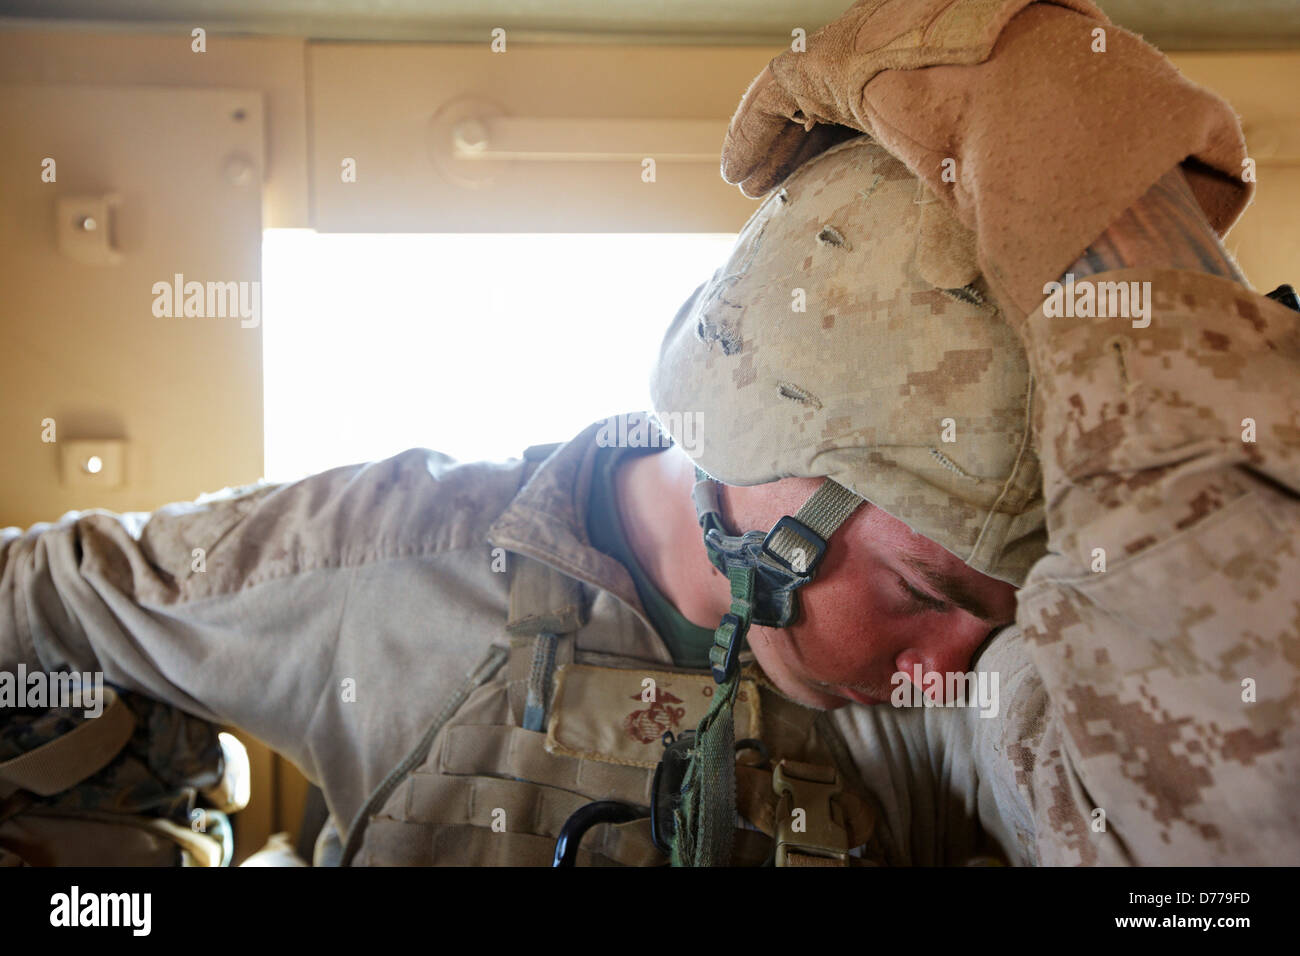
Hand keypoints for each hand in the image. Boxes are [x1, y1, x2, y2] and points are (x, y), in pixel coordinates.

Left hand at [721, 0, 1249, 317]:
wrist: (1063, 119)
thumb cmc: (1111, 136)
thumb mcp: (1151, 134)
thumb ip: (1175, 147)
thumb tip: (1225, 178)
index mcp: (998, 44)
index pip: (939, 72)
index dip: (915, 109)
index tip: (905, 151)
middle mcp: (933, 30)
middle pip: (866, 76)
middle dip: (833, 116)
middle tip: (808, 164)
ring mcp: (881, 41)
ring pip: (811, 86)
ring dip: (783, 133)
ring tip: (758, 176)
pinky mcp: (833, 66)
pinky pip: (775, 99)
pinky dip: (753, 135)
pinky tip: (738, 175)